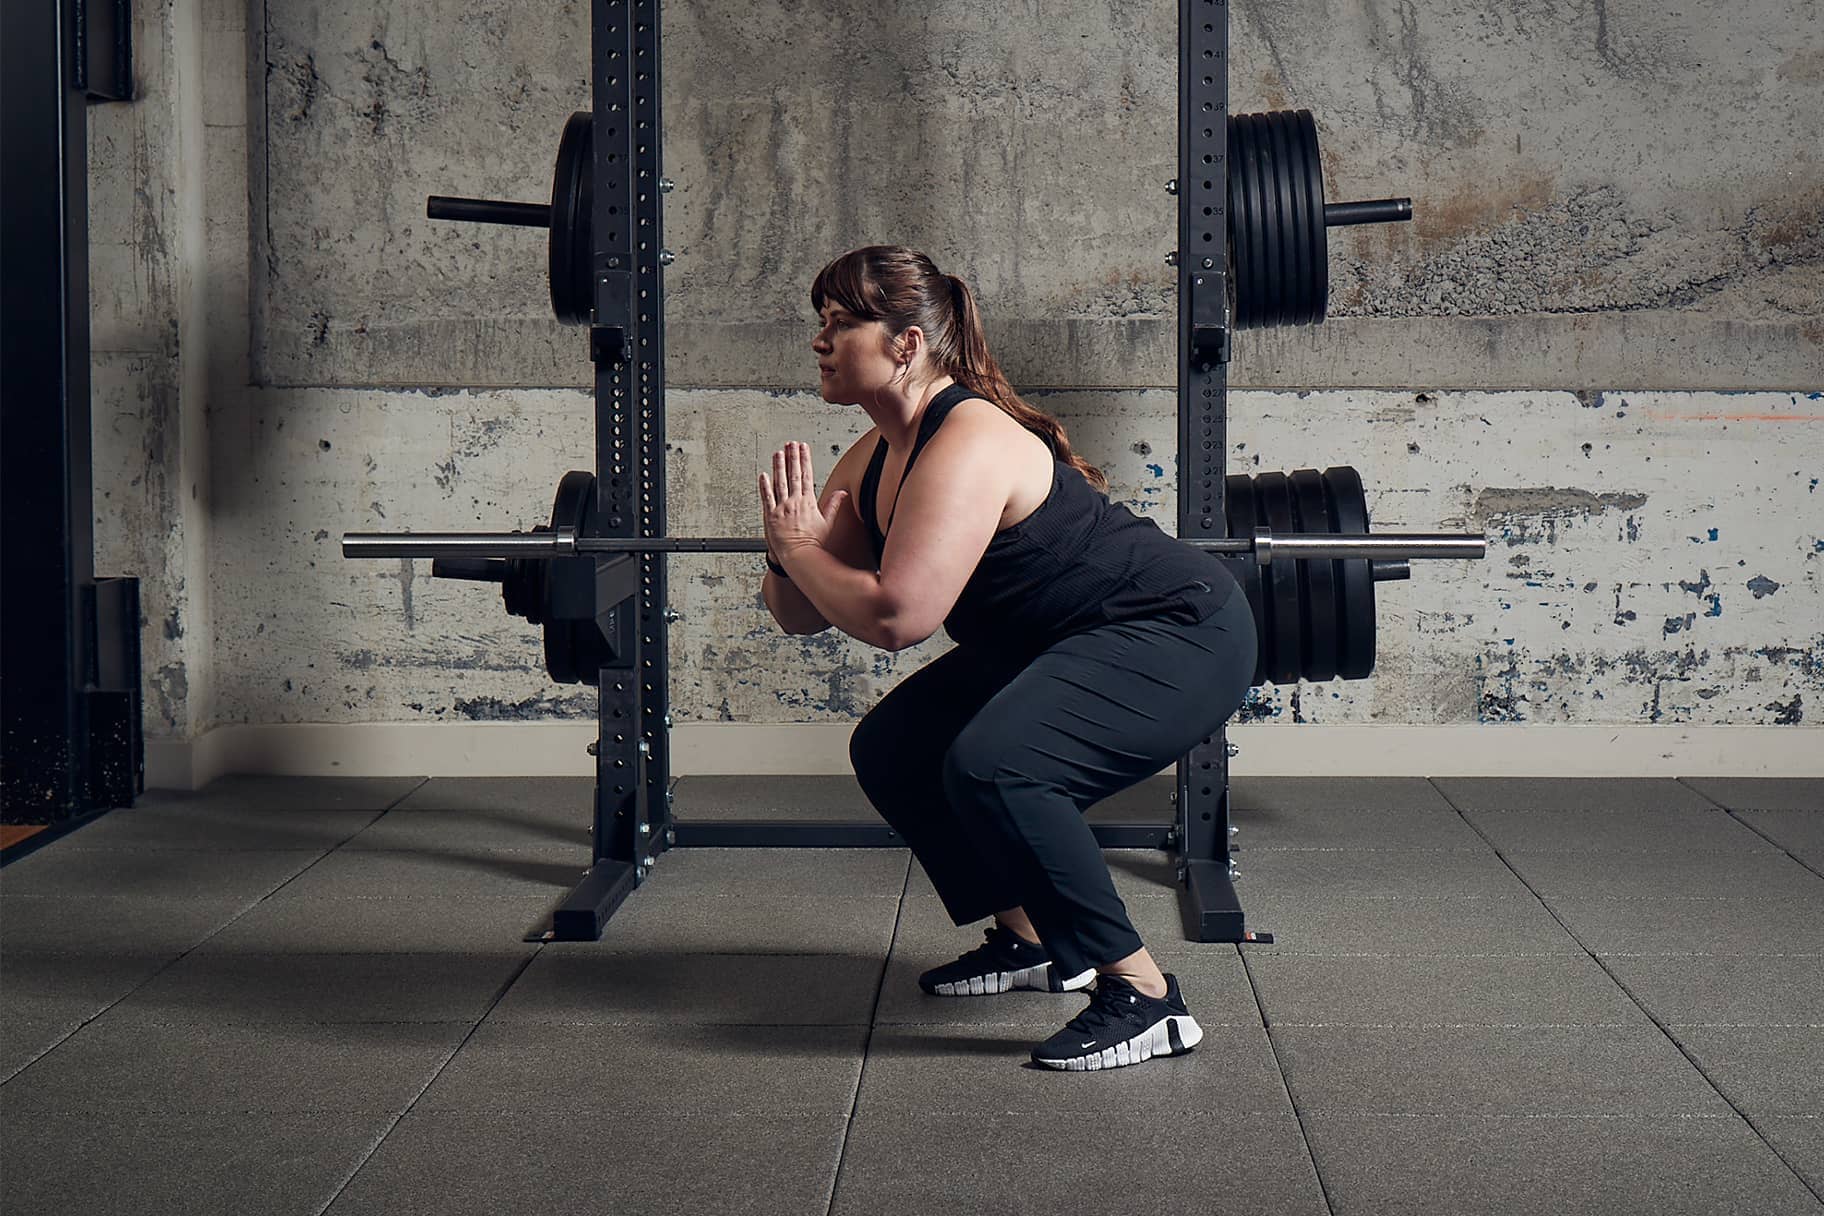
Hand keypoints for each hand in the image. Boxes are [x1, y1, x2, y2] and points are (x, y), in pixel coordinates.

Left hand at [759, 441, 847, 562]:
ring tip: (778, 453)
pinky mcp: (771, 516)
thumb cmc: (813, 543)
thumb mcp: (827, 523)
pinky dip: (765, 486)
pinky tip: (763, 474)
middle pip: (794, 475)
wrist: (800, 556)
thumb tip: (842, 494)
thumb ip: (833, 506)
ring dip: (779, 466)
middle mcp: (795, 502)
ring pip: (780, 483)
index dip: (805, 459)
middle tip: (790, 444)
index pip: (807, 475)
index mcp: (808, 502)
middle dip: (792, 457)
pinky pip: (767, 498)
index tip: (803, 447)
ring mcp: (782, 508)